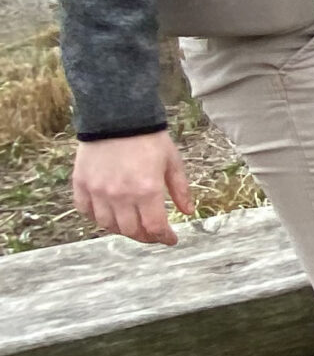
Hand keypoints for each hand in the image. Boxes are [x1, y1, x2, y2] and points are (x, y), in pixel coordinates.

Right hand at [72, 130, 194, 244]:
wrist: (117, 116)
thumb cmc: (149, 138)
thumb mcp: (172, 162)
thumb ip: (180, 190)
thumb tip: (189, 212)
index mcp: (147, 190)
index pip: (155, 227)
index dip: (164, 238)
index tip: (170, 239)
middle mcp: (120, 195)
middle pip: (131, 230)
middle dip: (145, 236)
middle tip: (153, 233)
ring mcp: (98, 191)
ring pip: (107, 225)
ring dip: (122, 229)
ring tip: (133, 225)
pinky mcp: (81, 185)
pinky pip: (86, 211)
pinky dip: (97, 218)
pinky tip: (109, 214)